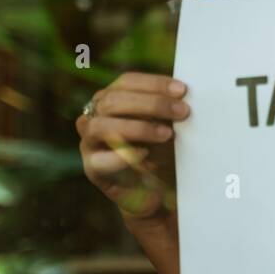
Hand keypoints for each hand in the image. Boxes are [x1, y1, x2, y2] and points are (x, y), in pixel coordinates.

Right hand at [76, 72, 189, 219]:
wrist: (156, 192)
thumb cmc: (162, 152)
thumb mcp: (169, 126)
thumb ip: (169, 110)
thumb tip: (185, 96)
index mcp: (112, 98)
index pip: (127, 82)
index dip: (154, 83)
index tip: (182, 90)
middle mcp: (95, 116)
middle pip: (113, 101)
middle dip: (152, 104)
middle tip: (182, 112)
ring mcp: (89, 142)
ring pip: (101, 126)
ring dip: (138, 128)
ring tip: (167, 134)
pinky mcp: (92, 169)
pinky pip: (99, 160)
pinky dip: (122, 156)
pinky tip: (144, 154)